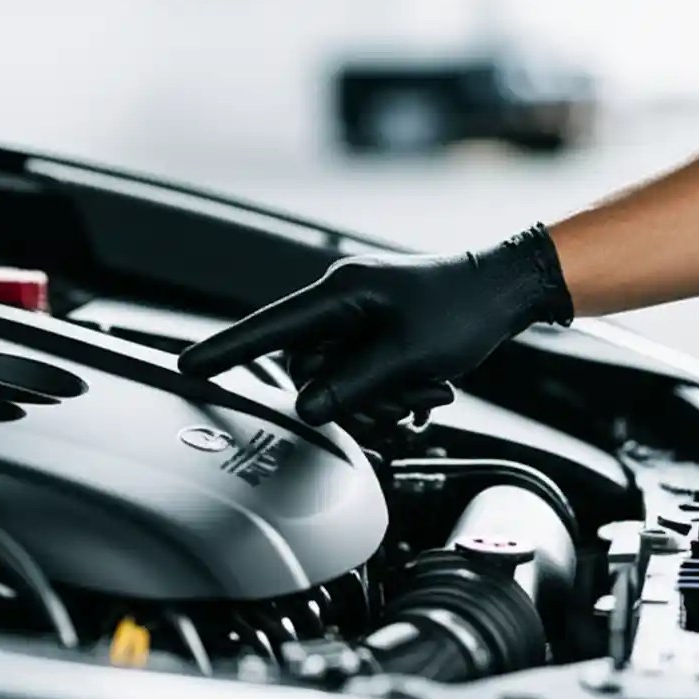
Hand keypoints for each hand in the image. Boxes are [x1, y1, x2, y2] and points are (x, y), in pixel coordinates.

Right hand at [179, 225, 573, 427]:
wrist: (510, 289)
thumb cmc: (464, 312)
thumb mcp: (409, 357)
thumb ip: (351, 386)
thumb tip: (306, 408)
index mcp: (340, 293)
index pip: (269, 328)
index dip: (226, 350)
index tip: (188, 365)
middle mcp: (340, 301)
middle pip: (309, 368)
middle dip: (352, 396)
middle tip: (404, 399)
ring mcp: (356, 316)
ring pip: (335, 378)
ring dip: (377, 397)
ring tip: (424, 391)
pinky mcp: (373, 330)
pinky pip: (357, 374)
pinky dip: (386, 391)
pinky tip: (422, 390)